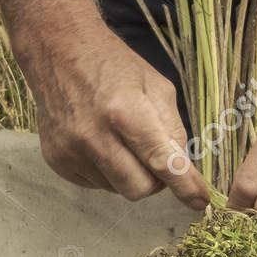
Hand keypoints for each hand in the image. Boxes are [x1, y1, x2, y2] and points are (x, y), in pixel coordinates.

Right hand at [18, 22, 210, 209]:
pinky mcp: (57, 161)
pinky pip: (94, 185)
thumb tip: (181, 168)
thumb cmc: (113, 66)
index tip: (199, 202)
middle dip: (154, 182)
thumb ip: (171, 128)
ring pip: (115, 189)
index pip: (160, 162)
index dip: (184, 186)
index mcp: (123, 111)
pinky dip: (105, 172)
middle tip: (154, 161)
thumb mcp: (155, 86)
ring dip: (127, 175)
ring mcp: (71, 152)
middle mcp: (93, 136)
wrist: (58, 54)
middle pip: (137, 188)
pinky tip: (100, 145)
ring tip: (120, 143)